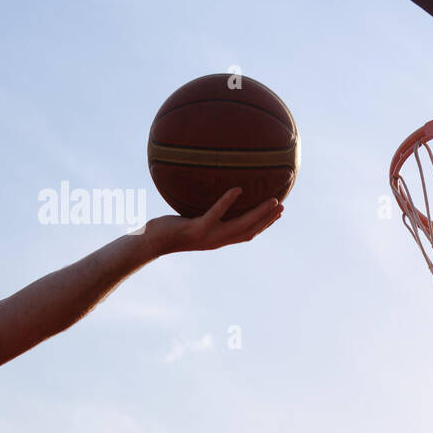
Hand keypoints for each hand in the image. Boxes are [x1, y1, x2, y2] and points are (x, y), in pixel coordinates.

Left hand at [141, 188, 282, 255]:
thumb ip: (203, 214)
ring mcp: (208, 236)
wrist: (150, 242)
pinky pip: (215, 214)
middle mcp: (217, 240)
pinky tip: (237, 189)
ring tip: (271, 199)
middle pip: (250, 230)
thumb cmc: (167, 230)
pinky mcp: (196, 229)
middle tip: (282, 205)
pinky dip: (227, 202)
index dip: (265, 225)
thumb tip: (208, 197)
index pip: (248, 234)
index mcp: (218, 239)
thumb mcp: (189, 221)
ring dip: (258, 213)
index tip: (277, 214)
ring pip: (240, 224)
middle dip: (268, 219)